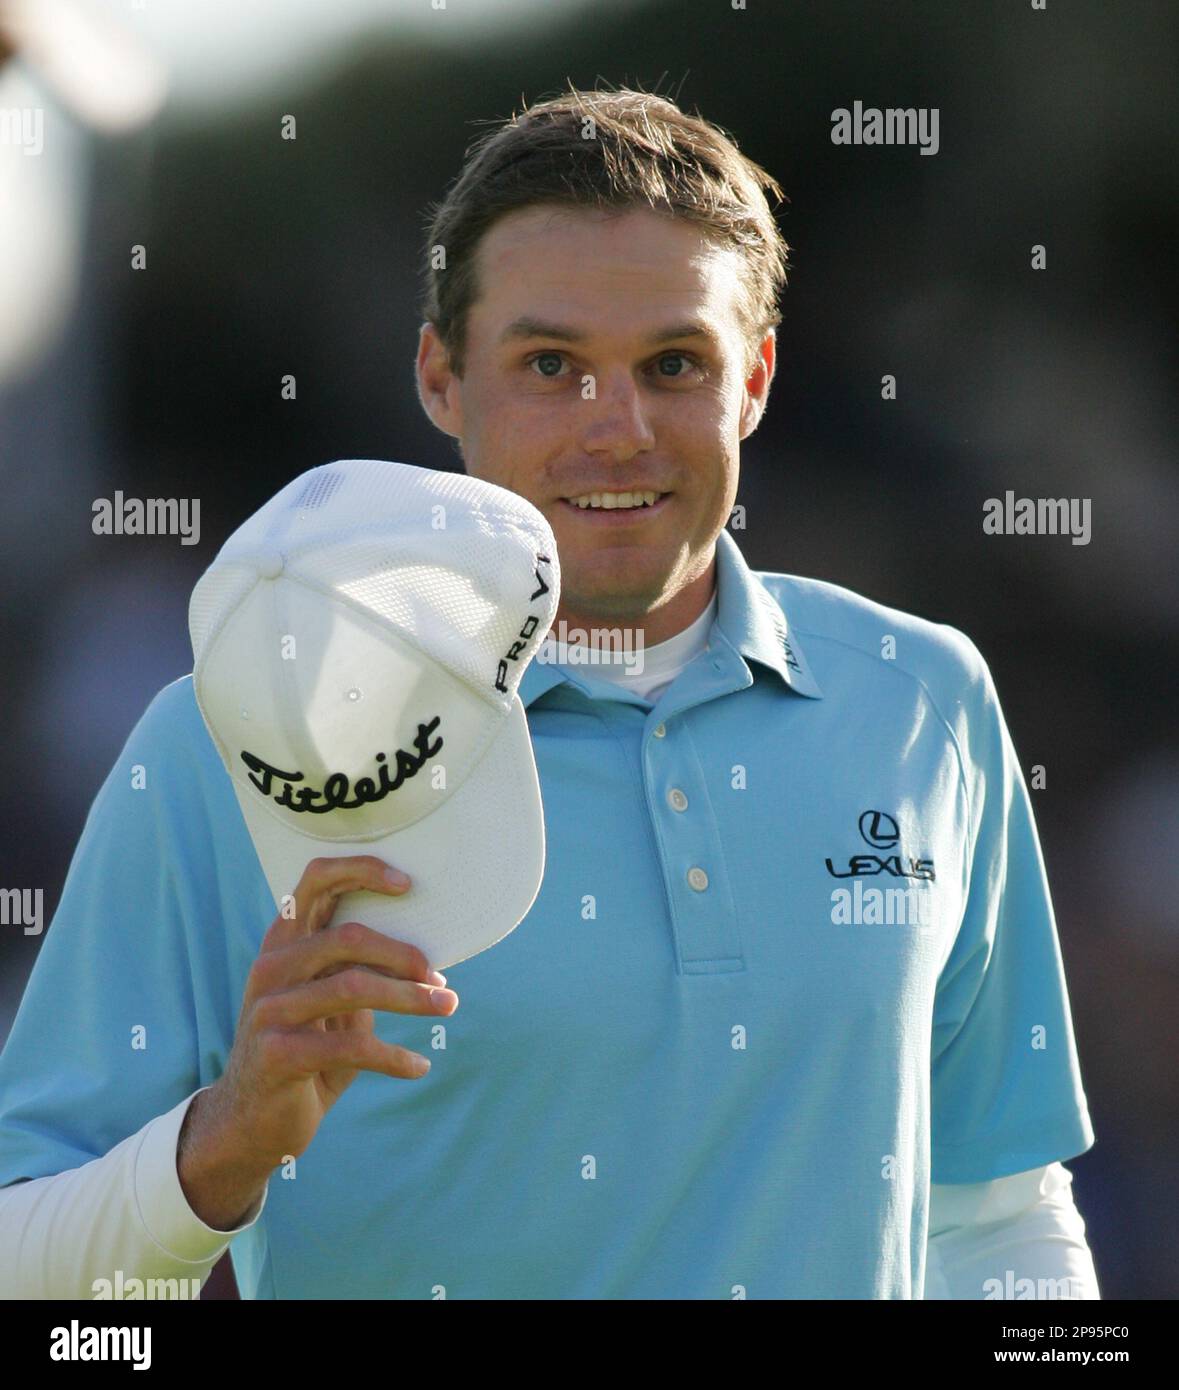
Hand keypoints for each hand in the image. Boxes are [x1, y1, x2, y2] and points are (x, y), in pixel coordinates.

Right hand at [177, 855, 455, 1227]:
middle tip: (440, 979)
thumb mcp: (329, 1005)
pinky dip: (394, 1056)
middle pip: (349, 937)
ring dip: (412, 999)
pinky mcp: (277, 1054)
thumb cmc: (305, 1053)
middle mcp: (271, 967)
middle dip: (404, 955)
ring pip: (354, 987)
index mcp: (283, 943)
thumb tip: (425, 960)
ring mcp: (268, 1010)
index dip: (362, 871)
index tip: (408, 884)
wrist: (251, 1124)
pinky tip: (419, 1067)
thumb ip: (357, 973)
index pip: (316, 880)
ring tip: (447, 1008)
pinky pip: (352, 1046)